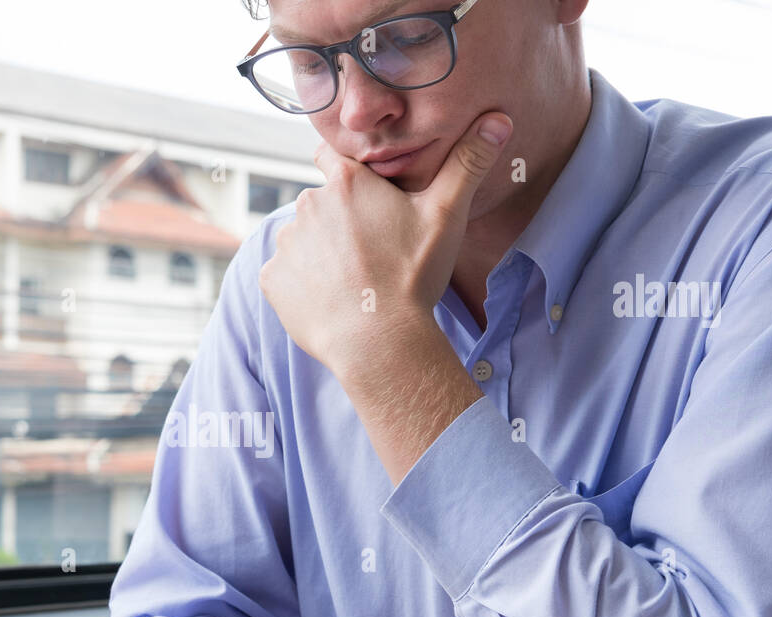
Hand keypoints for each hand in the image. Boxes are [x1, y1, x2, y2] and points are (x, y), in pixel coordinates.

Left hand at [257, 112, 511, 379]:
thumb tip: (499, 119)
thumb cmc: (413, 277)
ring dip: (321, 253)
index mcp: (347, 183)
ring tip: (353, 280)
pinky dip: (302, 284)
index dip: (346, 172)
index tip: (362, 195)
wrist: (379, 342)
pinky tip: (331, 299)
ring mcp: (287, 243)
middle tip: (371, 253)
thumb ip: (467, 164)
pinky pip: (285, 274)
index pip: (331, 156)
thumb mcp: (446, 216)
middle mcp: (308, 205)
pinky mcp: (272, 279)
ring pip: (303, 239)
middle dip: (339, 222)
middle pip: (321, 204)